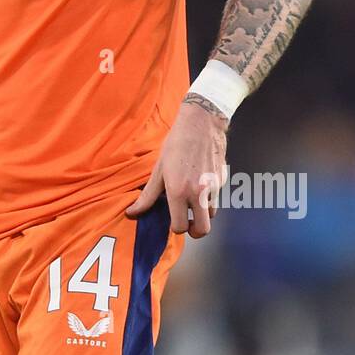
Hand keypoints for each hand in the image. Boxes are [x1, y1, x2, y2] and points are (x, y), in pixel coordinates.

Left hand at [127, 96, 228, 237]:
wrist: (201, 123)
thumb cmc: (176, 144)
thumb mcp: (158, 169)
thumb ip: (148, 195)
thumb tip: (132, 212)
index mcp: (179, 192)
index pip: (180, 227)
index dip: (175, 228)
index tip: (172, 221)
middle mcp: (198, 194)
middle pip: (203, 230)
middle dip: (194, 231)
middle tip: (186, 222)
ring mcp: (213, 188)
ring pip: (212, 215)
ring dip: (202, 213)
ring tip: (191, 199)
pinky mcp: (223, 180)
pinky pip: (216, 197)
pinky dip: (209, 197)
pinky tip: (199, 181)